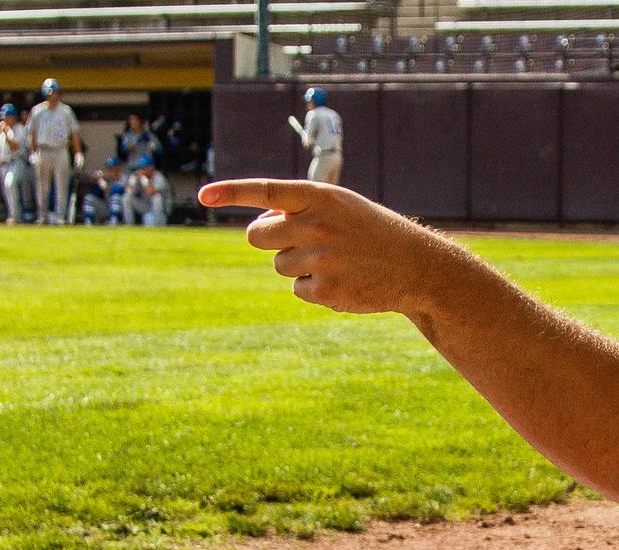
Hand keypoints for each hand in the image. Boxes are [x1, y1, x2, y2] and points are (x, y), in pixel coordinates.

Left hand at [197, 177, 459, 316]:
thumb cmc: (370, 231)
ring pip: (279, 264)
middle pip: (257, 235)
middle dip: (269, 239)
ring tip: (335, 261)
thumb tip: (260, 222)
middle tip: (299, 241)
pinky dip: (313, 288)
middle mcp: (316, 224)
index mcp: (319, 197)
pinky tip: (342, 280)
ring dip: (298, 265)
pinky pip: (296, 289)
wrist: (415, 266)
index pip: (265, 190)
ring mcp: (318, 259)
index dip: (231, 192)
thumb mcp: (340, 207)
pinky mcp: (322, 291)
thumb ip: (300, 208)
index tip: (203, 195)